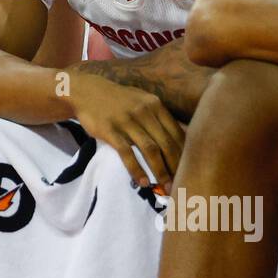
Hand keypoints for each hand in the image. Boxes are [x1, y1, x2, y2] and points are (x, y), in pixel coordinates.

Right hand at [67, 72, 184, 189]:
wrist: (87, 91)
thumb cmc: (118, 99)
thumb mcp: (142, 100)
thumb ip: (159, 117)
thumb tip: (178, 141)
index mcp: (155, 104)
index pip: (176, 132)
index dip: (185, 153)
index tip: (189, 170)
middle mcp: (144, 111)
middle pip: (166, 143)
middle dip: (176, 166)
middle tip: (181, 183)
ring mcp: (126, 121)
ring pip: (150, 150)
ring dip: (160, 171)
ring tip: (165, 186)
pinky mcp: (110, 130)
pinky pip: (127, 153)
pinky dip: (136, 169)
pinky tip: (143, 182)